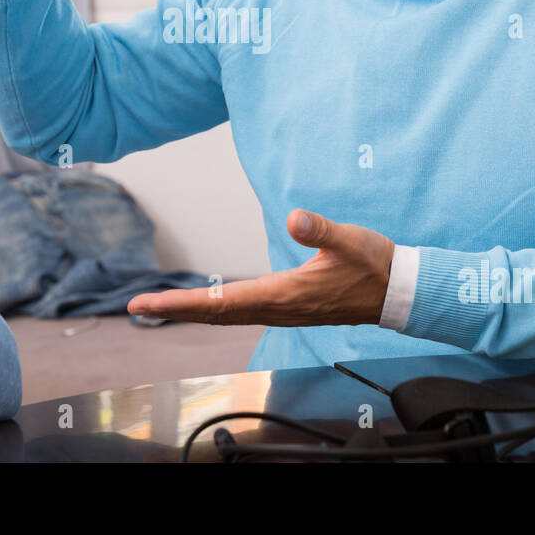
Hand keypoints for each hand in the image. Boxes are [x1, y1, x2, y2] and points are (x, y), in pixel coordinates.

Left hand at [127, 210, 394, 326]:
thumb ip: (321, 230)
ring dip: (193, 312)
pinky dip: (218, 310)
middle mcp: (279, 309)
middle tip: (137, 306)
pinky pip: (243, 313)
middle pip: (216, 314)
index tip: (147, 304)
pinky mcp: (290, 309)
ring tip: (163, 306)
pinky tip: (210, 305)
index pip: (221, 302)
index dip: (181, 304)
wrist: (397, 292)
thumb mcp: (349, 239)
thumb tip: (294, 218)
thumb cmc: (374, 263)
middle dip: (175, 310)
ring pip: (228, 316)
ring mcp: (284, 312)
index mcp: (285, 294)